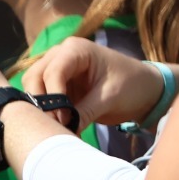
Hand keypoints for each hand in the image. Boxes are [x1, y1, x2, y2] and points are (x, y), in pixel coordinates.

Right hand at [21, 35, 164, 127]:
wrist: (145, 89)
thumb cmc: (133, 86)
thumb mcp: (110, 99)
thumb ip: (84, 112)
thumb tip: (63, 130)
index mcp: (76, 49)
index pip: (53, 71)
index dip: (52, 96)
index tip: (61, 119)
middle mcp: (60, 54)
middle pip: (35, 77)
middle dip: (41, 101)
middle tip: (53, 124)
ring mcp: (56, 68)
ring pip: (33, 87)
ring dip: (39, 106)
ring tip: (54, 125)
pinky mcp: (57, 84)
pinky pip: (41, 96)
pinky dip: (44, 110)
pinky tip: (55, 124)